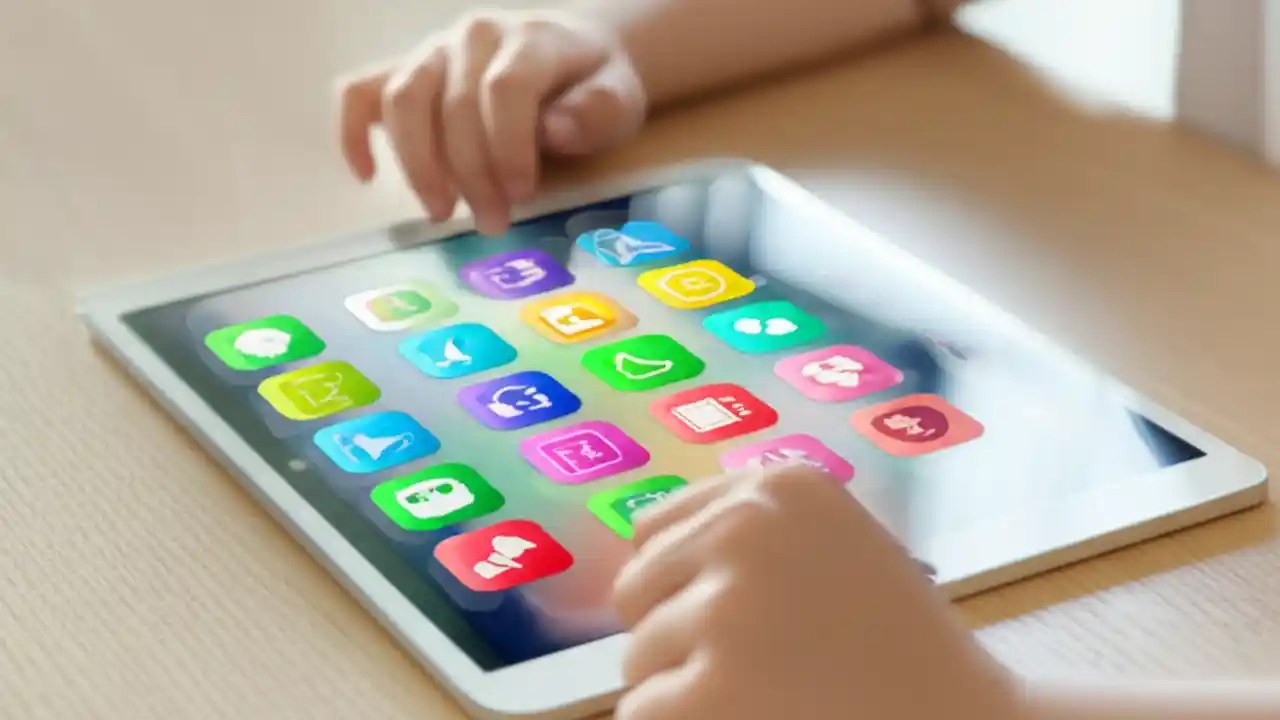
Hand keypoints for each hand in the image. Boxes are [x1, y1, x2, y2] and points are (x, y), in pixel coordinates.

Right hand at [336, 10, 646, 235]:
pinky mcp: (404, 72)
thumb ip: (597, 112)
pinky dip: (353, 134)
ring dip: (418, 165)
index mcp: (529, 40)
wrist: (571, 54)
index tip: (521, 195)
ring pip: (403, 101)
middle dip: (471, 173)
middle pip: (453, 104)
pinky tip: (367, 176)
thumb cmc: (592, 86)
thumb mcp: (618, 100)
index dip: (508, 146)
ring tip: (443, 212)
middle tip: (492, 223)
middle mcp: (472, 37)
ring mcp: (432, 52)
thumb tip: (556, 129)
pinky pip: (359, 93)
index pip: (505, 88)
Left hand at [612, 465, 1026, 719]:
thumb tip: (637, 551)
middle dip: (676, 634)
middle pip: (634, 591)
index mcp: (782, 485)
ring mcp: (728, 609)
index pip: (652, 530)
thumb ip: (748, 532)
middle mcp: (748, 529)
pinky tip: (752, 719)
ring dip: (684, 687)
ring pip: (637, 658)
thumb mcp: (833, 546)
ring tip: (770, 693)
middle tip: (756, 664)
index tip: (738, 614)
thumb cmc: (897, 646)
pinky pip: (644, 714)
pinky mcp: (713, 690)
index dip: (682, 583)